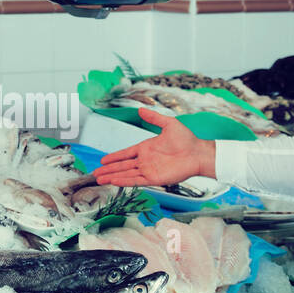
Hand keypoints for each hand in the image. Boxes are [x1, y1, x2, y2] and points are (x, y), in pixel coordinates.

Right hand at [93, 108, 213, 186]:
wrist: (197, 153)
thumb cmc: (186, 139)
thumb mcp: (168, 124)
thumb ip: (154, 118)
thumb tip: (140, 110)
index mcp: (146, 148)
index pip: (125, 154)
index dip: (113, 157)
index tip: (103, 160)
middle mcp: (145, 160)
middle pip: (122, 166)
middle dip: (108, 170)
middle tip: (95, 173)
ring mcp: (149, 170)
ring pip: (126, 174)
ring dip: (112, 177)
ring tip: (99, 179)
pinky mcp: (154, 179)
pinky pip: (136, 181)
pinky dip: (125, 181)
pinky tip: (114, 182)